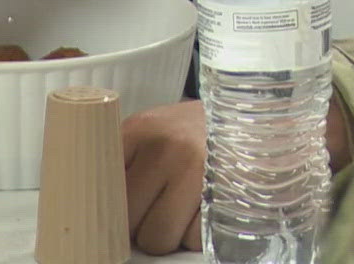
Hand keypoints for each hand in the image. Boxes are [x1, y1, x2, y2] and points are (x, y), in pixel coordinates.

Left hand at [120, 92, 353, 254]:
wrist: (261, 113)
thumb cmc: (197, 131)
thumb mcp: (156, 129)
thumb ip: (126, 159)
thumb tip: (92, 206)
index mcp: (141, 130)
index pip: (103, 187)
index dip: (105, 209)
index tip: (106, 217)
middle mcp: (169, 149)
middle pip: (128, 222)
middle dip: (139, 225)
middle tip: (157, 207)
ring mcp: (201, 174)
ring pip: (158, 239)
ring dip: (168, 234)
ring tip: (183, 207)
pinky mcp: (228, 198)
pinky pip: (194, 241)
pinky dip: (198, 235)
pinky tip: (206, 209)